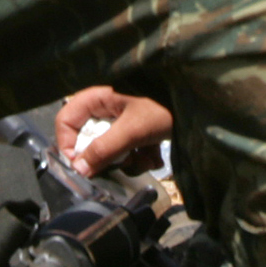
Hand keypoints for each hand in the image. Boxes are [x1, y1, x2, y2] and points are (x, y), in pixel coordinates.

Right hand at [56, 86, 172, 176]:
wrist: (199, 102)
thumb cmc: (163, 104)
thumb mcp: (133, 129)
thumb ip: (105, 149)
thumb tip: (79, 169)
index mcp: (98, 97)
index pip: (66, 121)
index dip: (68, 145)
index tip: (82, 167)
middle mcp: (107, 107)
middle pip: (90, 139)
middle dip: (109, 157)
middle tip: (123, 162)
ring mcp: (124, 118)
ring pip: (112, 149)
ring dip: (129, 160)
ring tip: (146, 157)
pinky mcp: (140, 129)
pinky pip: (130, 150)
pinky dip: (142, 156)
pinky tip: (156, 155)